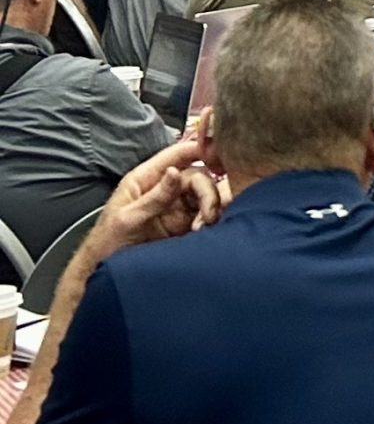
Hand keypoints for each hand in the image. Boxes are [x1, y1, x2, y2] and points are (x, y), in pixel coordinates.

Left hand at [90, 135, 220, 261]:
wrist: (105, 274)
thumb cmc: (107, 244)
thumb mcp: (127, 219)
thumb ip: (154, 197)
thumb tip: (175, 172)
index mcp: (147, 179)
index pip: (178, 154)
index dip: (200, 149)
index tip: (219, 156)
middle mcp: (165, 189)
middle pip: (199, 177)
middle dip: (208, 193)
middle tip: (207, 214)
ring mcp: (176, 207)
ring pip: (206, 195)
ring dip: (211, 208)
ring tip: (203, 226)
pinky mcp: (184, 225)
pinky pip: (205, 215)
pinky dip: (211, 221)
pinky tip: (204, 232)